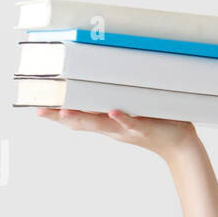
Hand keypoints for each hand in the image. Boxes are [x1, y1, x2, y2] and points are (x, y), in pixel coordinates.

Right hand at [35, 107, 197, 159]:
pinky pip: (131, 121)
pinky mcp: (145, 128)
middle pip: (82, 122)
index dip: (57, 113)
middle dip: (60, 117)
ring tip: (64, 113)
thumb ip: (117, 96)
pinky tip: (111, 111)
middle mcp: (113, 127)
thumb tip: (104, 73)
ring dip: (83, 118)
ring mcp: (127, 128)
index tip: (36, 106)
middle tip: (41, 110)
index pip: (78, 118)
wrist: (181, 143)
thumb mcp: (131, 108)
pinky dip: (121, 117)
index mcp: (107, 122)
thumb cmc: (156, 121)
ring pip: (101, 124)